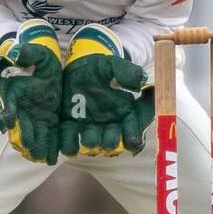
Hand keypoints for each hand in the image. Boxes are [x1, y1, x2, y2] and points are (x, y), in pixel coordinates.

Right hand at [0, 23, 63, 164]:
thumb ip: (27, 53)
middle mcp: (19, 109)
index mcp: (13, 93)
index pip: (5, 105)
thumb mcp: (37, 53)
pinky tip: (51, 158)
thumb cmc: (40, 59)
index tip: (9, 120)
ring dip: (33, 147)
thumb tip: (16, 55)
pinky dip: (46, 147)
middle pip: (17, 127)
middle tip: (27, 147)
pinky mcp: (47, 122)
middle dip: (21, 137)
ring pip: (29, 136)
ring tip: (39, 157)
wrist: (50, 66)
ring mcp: (32, 118)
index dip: (5, 113)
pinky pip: (45, 137)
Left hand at [60, 34, 150, 156]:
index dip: (134, 138)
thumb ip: (127, 72)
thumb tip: (143, 80)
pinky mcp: (71, 129)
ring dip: (91, 144)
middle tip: (106, 135)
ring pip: (92, 147)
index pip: (134, 133)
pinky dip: (69, 145)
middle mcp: (109, 126)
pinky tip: (70, 135)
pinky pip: (70, 144)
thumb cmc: (99, 68)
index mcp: (125, 114)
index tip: (132, 140)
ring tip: (88, 136)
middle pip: (112, 144)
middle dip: (110, 142)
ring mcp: (90, 130)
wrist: (77, 67)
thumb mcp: (112, 65)